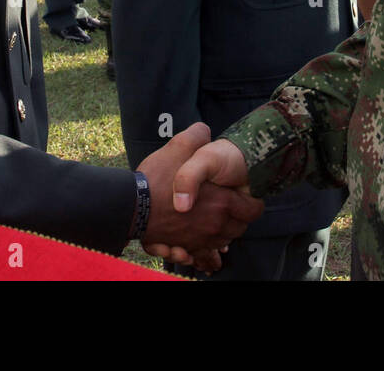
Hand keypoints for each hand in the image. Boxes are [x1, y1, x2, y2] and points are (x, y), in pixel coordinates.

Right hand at [136, 123, 262, 269]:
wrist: (130, 206)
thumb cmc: (155, 178)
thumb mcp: (178, 147)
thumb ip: (197, 135)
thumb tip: (205, 131)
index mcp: (222, 203)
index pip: (253, 210)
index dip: (252, 201)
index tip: (244, 194)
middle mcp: (214, 226)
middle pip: (239, 229)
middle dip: (237, 219)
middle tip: (230, 206)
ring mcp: (199, 240)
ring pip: (222, 242)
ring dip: (221, 233)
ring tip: (213, 219)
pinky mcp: (183, 248)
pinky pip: (202, 252)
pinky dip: (203, 246)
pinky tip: (197, 232)